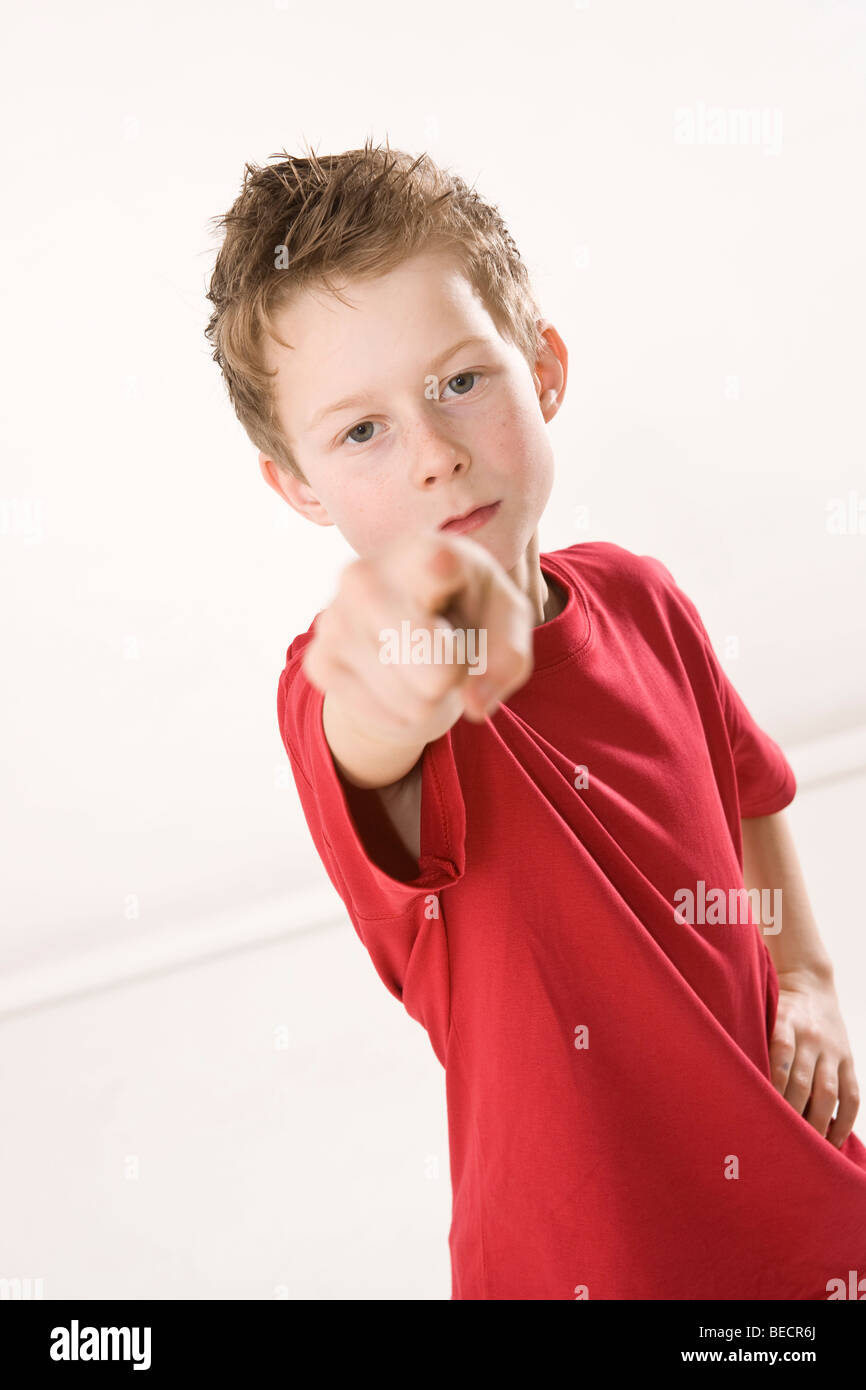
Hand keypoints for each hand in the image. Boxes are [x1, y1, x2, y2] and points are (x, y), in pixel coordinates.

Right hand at [302, 528, 534, 749]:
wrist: (402, 627)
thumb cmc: (464, 611)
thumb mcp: (505, 620)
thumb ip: (508, 654)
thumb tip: (475, 704)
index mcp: (422, 550)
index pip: (435, 564)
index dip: (441, 573)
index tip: (441, 566)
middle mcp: (366, 575)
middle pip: (439, 671)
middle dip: (455, 674)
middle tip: (446, 645)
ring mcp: (334, 619)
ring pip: (415, 702)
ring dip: (428, 695)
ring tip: (419, 659)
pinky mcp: (318, 661)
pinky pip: (388, 718)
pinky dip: (403, 711)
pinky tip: (394, 676)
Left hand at [770, 966, 860, 1146]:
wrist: (810, 981)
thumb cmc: (774, 1006)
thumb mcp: (761, 1014)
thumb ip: (752, 1041)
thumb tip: (733, 1082)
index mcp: (785, 1023)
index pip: (780, 1055)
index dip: (773, 1085)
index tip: (761, 1112)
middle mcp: (811, 1037)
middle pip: (803, 1082)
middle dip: (792, 1114)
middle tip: (779, 1141)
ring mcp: (832, 1049)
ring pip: (827, 1092)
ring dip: (817, 1123)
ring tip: (806, 1147)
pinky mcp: (848, 1059)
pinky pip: (851, 1094)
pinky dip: (844, 1120)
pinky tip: (834, 1138)